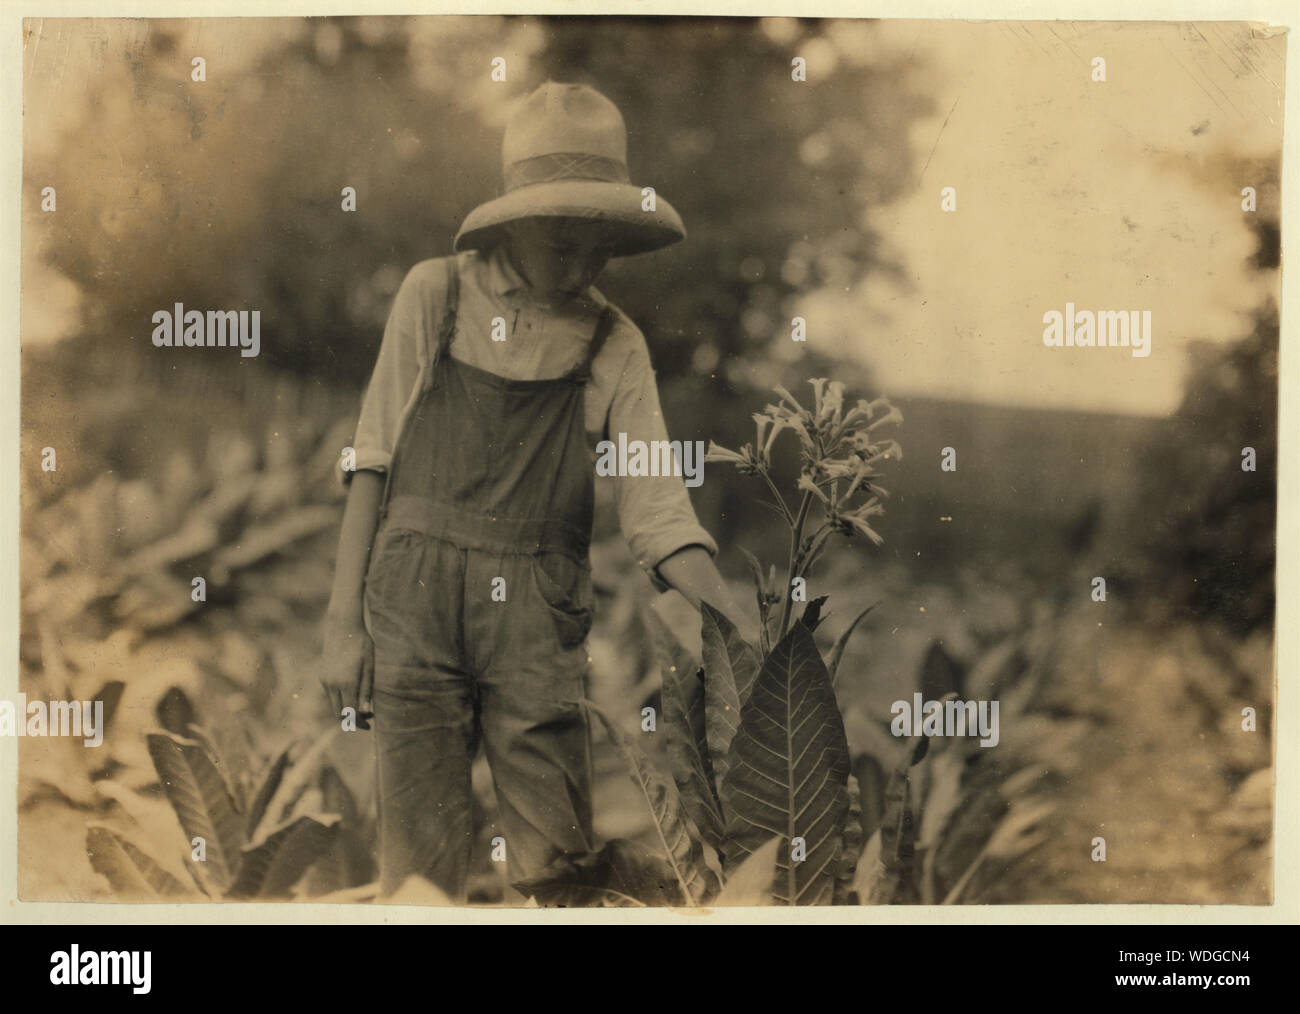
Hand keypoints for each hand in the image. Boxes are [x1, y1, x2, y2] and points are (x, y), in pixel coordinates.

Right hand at [319, 612, 373, 729]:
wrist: (342, 627)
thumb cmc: (361, 644)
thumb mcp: (369, 666)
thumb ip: (367, 689)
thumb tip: (366, 711)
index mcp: (347, 683)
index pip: (351, 713)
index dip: (360, 723)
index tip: (369, 726)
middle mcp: (332, 684)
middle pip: (340, 713)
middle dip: (352, 720)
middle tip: (367, 718)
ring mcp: (325, 680)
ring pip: (334, 705)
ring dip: (346, 710)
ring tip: (362, 704)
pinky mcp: (322, 676)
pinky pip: (332, 694)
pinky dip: (341, 699)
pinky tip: (353, 691)